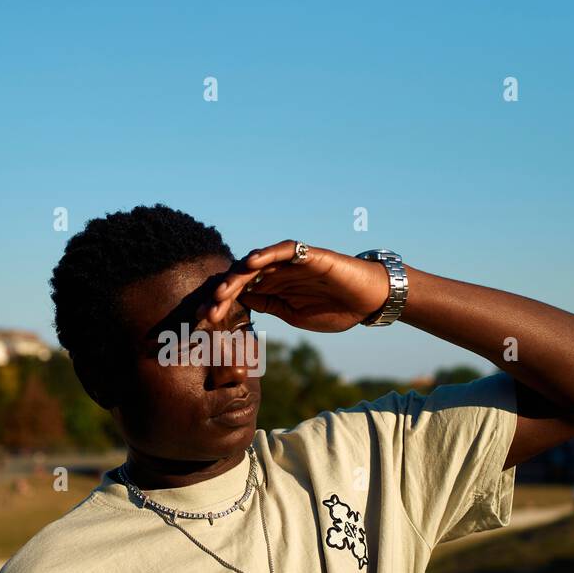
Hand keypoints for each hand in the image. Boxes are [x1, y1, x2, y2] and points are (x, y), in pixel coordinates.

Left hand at [200, 240, 390, 332]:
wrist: (369, 301)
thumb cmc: (336, 309)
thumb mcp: (294, 316)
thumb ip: (269, 306)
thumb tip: (240, 302)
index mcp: (273, 289)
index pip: (240, 294)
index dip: (221, 306)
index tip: (204, 322)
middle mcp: (278, 272)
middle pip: (241, 279)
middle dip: (221, 295)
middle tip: (206, 312)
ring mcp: (291, 262)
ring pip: (256, 265)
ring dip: (236, 277)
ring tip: (220, 292)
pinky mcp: (308, 255)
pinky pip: (283, 250)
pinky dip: (266, 254)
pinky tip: (250, 263)